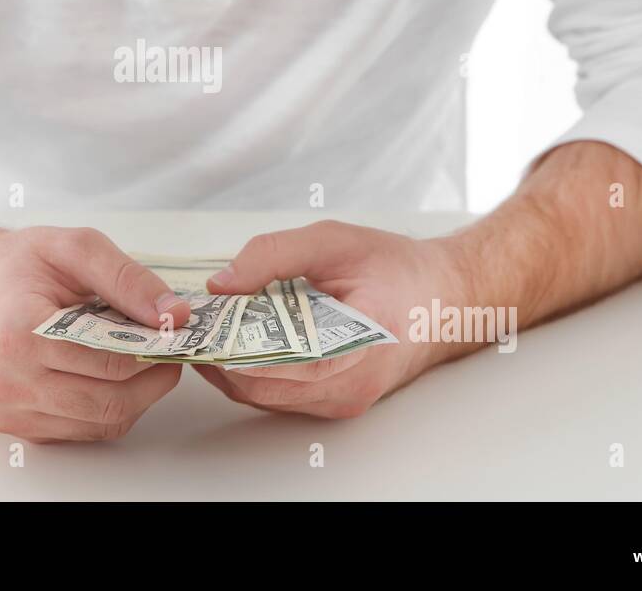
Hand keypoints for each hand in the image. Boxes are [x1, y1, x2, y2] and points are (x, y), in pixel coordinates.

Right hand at [0, 222, 190, 442]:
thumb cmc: (16, 267)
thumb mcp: (74, 248)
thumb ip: (126, 278)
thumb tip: (173, 314)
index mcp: (19, 333)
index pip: (109, 360)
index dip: (153, 349)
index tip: (175, 332)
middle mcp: (9, 381)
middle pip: (110, 401)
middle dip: (153, 378)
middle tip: (171, 350)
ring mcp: (10, 410)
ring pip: (102, 423)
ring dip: (137, 396)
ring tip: (144, 359)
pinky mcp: (17, 427)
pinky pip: (84, 431)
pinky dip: (110, 408)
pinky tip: (112, 376)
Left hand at [198, 220, 470, 418]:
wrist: (445, 297)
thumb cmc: (397, 269)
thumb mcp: (335, 242)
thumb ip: (274, 255)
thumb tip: (222, 283)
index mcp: (356, 349)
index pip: (276, 365)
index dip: (229, 347)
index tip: (200, 322)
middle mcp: (348, 388)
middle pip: (260, 387)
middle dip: (221, 356)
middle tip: (196, 321)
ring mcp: (342, 400)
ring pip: (265, 397)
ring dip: (233, 365)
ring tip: (212, 327)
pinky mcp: (335, 400)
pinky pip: (280, 394)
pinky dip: (254, 370)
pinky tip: (241, 339)